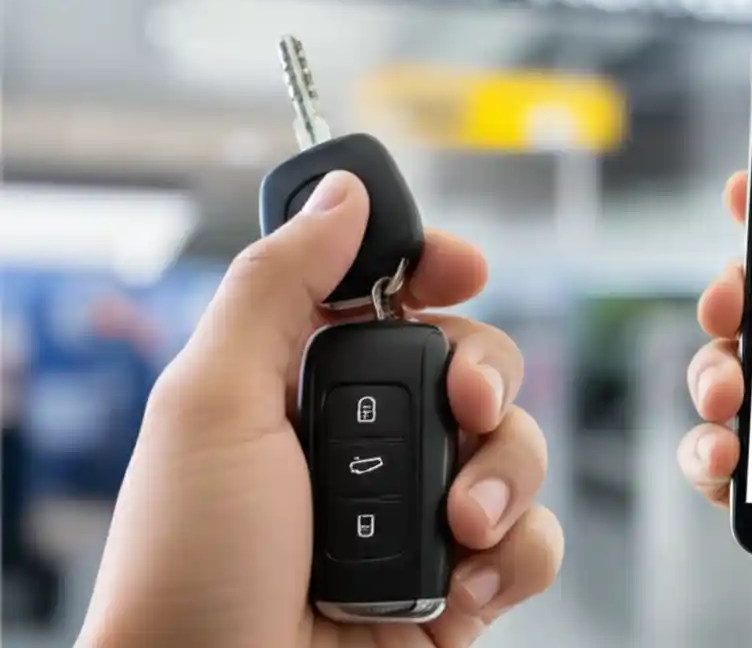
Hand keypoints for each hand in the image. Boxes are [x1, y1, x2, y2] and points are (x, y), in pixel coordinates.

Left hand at [79, 171, 562, 647]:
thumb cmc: (189, 564)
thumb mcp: (211, 402)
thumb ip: (277, 285)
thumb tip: (343, 194)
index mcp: (309, 386)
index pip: (393, 299)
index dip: (436, 271)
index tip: (463, 268)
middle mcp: (373, 443)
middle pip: (476, 365)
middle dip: (487, 378)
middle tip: (466, 408)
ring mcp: (420, 513)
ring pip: (519, 450)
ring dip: (506, 477)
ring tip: (460, 524)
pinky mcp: (462, 583)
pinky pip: (533, 543)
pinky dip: (517, 556)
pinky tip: (465, 585)